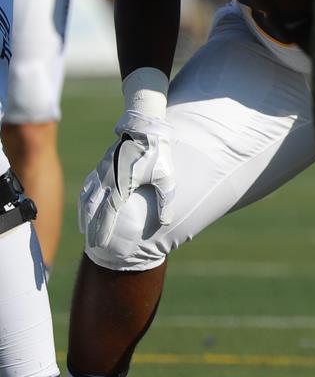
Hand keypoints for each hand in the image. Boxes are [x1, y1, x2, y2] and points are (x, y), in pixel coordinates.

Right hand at [79, 108, 175, 248]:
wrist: (144, 130)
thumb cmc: (157, 154)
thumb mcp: (166, 179)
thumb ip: (166, 201)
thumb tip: (166, 223)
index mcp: (121, 186)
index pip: (108, 214)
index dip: (102, 230)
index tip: (100, 245)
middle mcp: (106, 181)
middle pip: (93, 210)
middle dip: (92, 229)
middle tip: (93, 246)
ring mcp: (101, 173)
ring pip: (87, 198)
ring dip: (84, 216)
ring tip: (85, 230)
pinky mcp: (101, 166)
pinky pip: (88, 186)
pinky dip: (84, 199)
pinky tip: (86, 206)